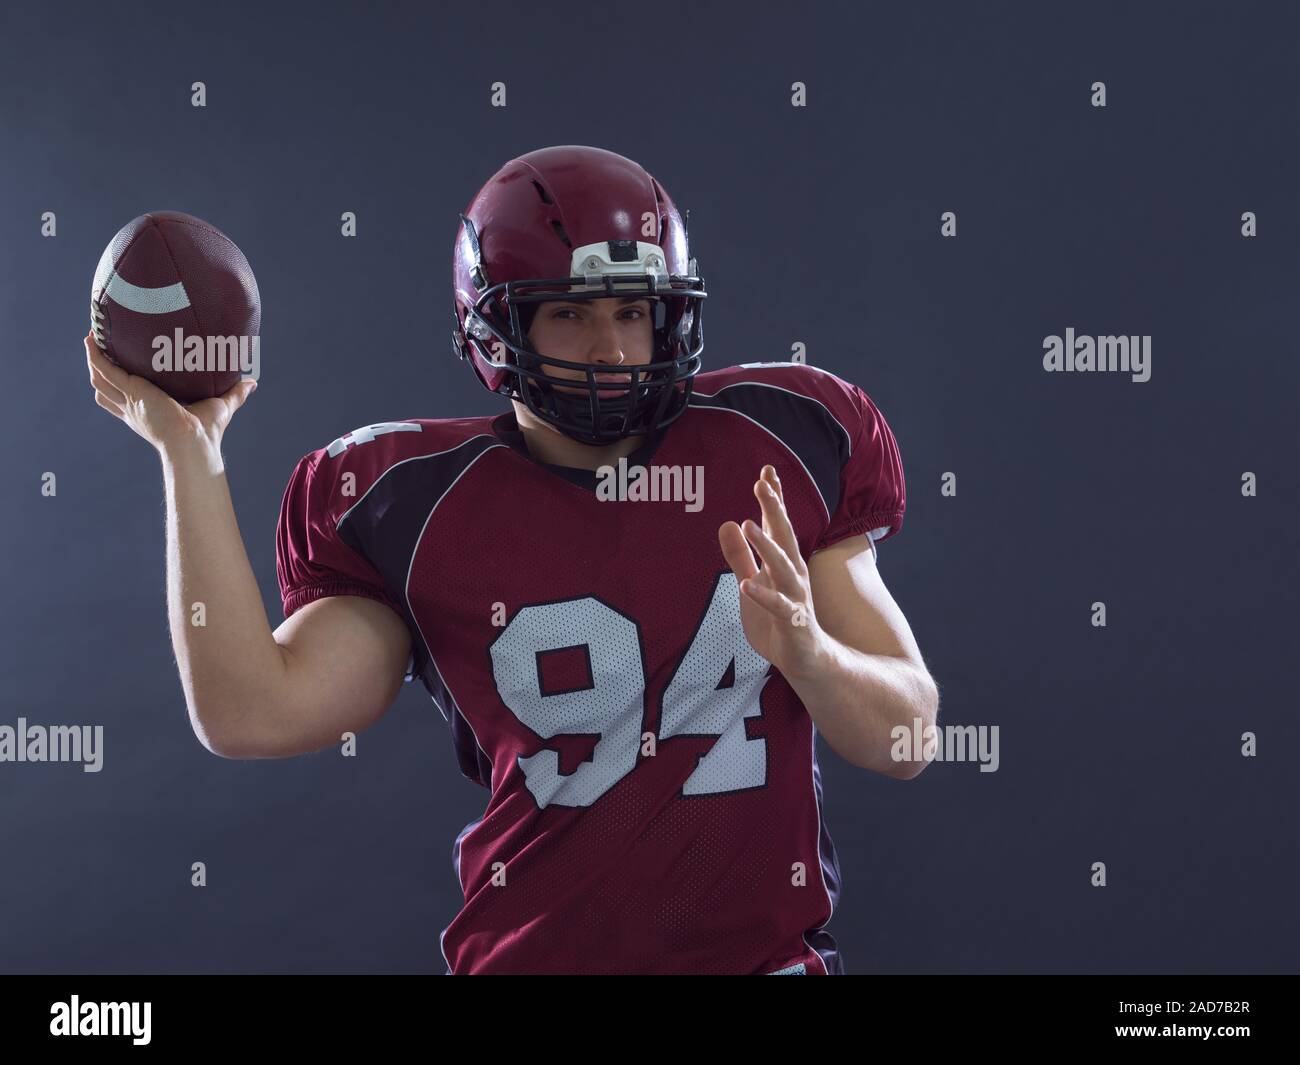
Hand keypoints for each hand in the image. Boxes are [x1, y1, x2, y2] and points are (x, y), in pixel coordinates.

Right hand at [85, 331, 256, 456]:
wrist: (194, 443)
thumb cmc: (207, 432)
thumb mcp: (221, 406)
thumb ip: (235, 394)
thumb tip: (252, 383)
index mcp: (148, 414)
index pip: (125, 402)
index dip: (116, 387)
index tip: (116, 372)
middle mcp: (135, 409)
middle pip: (107, 389)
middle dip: (98, 371)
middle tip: (96, 349)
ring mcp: (131, 401)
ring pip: (102, 379)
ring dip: (94, 360)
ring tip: (91, 339)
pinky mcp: (132, 391)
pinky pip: (106, 370)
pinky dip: (96, 356)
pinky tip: (92, 341)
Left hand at [718, 465, 826, 679]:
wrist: (805, 660)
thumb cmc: (778, 620)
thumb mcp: (752, 583)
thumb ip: (740, 556)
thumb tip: (727, 522)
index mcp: (784, 563)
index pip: (778, 526)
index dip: (773, 499)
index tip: (766, 471)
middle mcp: (794, 574)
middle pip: (784, 537)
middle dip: (773, 509)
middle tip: (762, 483)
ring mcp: (796, 597)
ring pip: (783, 567)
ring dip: (766, 546)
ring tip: (747, 525)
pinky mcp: (793, 622)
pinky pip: (778, 607)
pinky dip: (763, 596)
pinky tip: (747, 585)